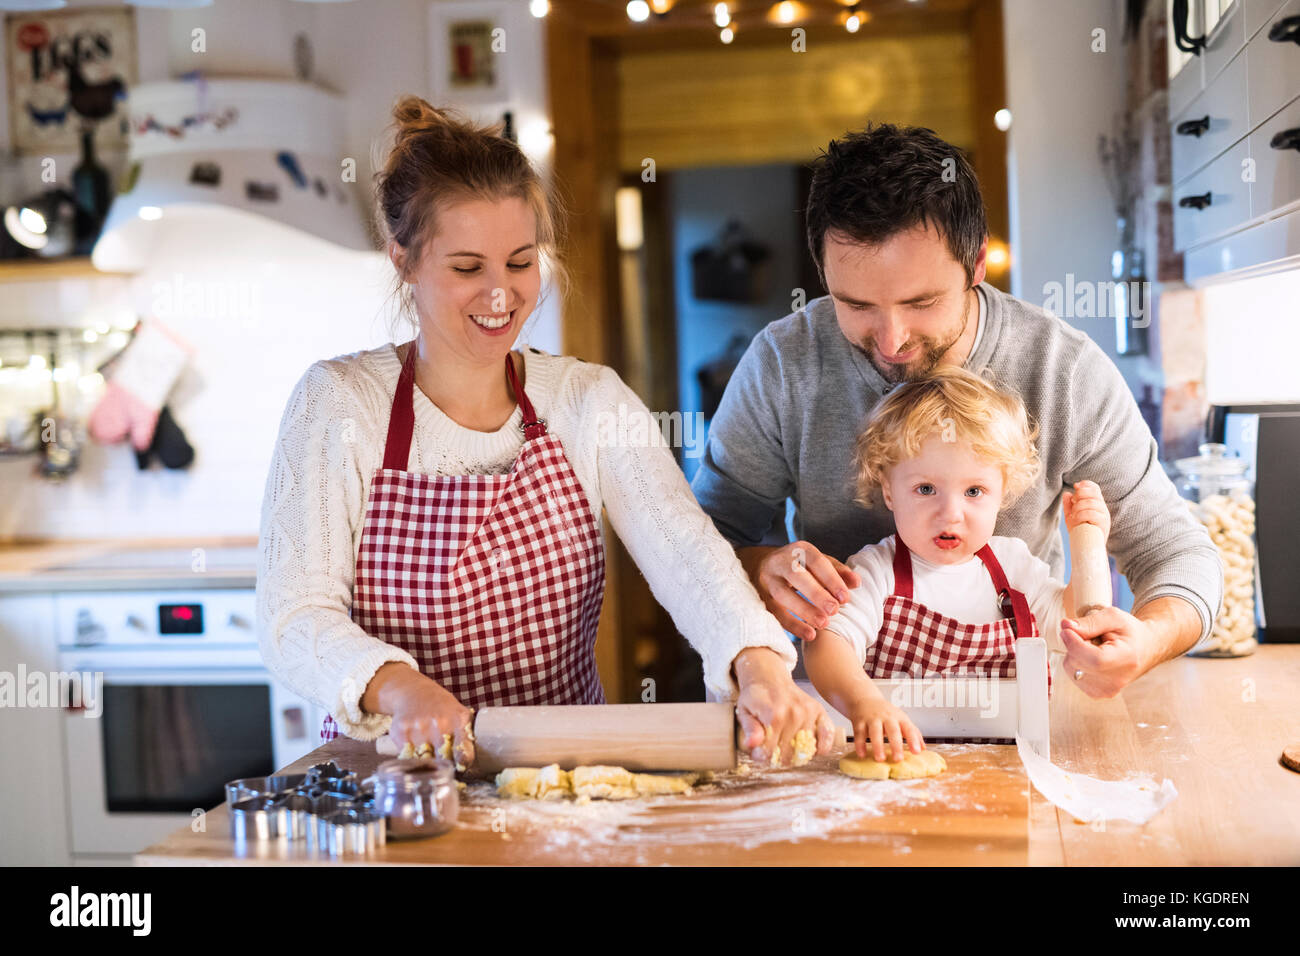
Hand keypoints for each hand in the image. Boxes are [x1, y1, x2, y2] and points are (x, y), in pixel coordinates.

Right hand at [365, 663, 475, 766]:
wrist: (413, 692)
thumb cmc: (441, 707)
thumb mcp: (459, 714)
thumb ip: (466, 736)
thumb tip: (468, 764)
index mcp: (458, 720)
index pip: (463, 751)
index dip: (462, 763)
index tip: (461, 767)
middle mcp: (438, 724)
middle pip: (443, 760)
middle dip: (444, 764)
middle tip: (443, 761)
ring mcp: (418, 728)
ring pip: (425, 761)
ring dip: (427, 761)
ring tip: (428, 751)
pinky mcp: (400, 733)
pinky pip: (408, 757)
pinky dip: (412, 757)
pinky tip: (415, 747)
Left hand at [732, 647, 838, 765]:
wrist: (769, 677)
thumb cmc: (755, 697)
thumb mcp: (744, 712)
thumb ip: (749, 730)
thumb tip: (752, 745)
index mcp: (775, 715)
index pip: (770, 752)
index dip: (761, 757)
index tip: (757, 753)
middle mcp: (795, 714)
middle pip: (788, 754)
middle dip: (776, 757)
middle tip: (770, 749)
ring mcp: (808, 712)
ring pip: (805, 750)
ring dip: (795, 754)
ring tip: (785, 746)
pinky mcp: (819, 710)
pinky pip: (827, 735)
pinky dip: (822, 746)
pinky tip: (814, 751)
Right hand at [741, 541, 860, 640]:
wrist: (763, 567)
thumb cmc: (799, 566)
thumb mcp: (818, 563)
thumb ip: (837, 572)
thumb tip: (856, 583)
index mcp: (799, 550)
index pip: (816, 562)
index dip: (831, 579)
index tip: (845, 598)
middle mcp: (780, 562)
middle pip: (796, 576)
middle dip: (816, 594)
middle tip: (834, 611)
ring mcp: (768, 580)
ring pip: (783, 595)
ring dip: (804, 610)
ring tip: (823, 623)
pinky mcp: (762, 598)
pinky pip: (775, 613)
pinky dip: (792, 625)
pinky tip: (809, 634)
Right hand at [846, 692, 924, 761]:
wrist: (864, 699)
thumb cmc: (886, 712)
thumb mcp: (901, 719)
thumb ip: (913, 733)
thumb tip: (924, 748)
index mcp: (899, 718)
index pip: (909, 728)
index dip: (913, 740)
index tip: (917, 752)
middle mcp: (886, 717)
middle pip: (892, 730)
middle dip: (896, 745)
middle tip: (898, 759)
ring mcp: (872, 719)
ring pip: (874, 732)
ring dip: (877, 746)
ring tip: (880, 759)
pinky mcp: (859, 722)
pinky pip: (859, 733)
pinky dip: (860, 744)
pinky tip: (862, 754)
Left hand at [1059, 607, 1150, 698]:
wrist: (1144, 649)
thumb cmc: (1129, 632)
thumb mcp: (1114, 617)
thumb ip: (1090, 622)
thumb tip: (1065, 626)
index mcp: (1127, 659)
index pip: (1094, 659)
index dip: (1075, 644)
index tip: (1067, 629)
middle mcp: (1118, 680)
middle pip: (1078, 662)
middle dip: (1075, 644)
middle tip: (1092, 637)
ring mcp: (1107, 690)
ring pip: (1071, 668)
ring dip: (1075, 654)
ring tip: (1095, 648)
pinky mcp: (1096, 693)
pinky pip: (1072, 674)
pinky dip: (1076, 663)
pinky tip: (1092, 658)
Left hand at [1062, 479, 1110, 541]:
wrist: (1087, 547)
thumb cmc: (1080, 531)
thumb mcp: (1071, 516)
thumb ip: (1069, 505)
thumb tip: (1067, 493)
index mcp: (1096, 503)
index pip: (1095, 488)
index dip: (1086, 484)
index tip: (1076, 486)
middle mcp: (1102, 507)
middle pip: (1092, 493)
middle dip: (1079, 495)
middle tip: (1073, 504)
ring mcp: (1104, 514)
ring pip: (1090, 502)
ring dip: (1078, 507)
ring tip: (1074, 515)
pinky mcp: (1104, 523)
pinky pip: (1091, 513)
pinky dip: (1080, 515)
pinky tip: (1076, 520)